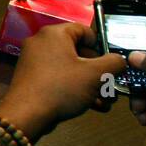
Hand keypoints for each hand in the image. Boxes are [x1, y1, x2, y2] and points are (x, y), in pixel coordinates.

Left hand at [0, 22, 127, 139]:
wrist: (26, 115)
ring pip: (70, 69)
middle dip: (98, 70)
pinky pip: (59, 79)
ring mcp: (34, 62)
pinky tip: (93, 105)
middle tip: (111, 83)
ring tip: (106, 99)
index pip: (84, 30)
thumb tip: (120, 60)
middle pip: (78, 51)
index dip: (101, 45)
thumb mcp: (95, 74)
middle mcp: (41, 43)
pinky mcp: (32, 79)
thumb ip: (113, 63)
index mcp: (54, 34)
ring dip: (90, 83)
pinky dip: (75, 89)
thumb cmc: (61, 88)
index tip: (111, 61)